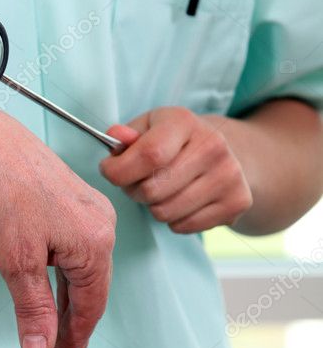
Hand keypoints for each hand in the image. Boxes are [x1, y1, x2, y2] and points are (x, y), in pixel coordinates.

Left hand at [0, 103, 115, 347]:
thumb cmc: (0, 191)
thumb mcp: (16, 259)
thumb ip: (33, 310)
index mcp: (95, 240)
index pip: (90, 306)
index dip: (75, 339)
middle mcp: (100, 222)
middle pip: (92, 287)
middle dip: (74, 322)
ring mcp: (88, 207)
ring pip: (82, 266)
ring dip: (69, 298)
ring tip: (55, 326)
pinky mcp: (70, 197)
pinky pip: (73, 246)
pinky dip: (62, 271)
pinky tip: (48, 282)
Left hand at [99, 107, 252, 233]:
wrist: (225, 152)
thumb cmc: (173, 142)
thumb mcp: (147, 128)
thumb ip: (125, 136)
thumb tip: (116, 136)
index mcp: (184, 122)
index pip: (149, 155)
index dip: (119, 171)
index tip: (109, 171)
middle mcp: (212, 145)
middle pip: (153, 189)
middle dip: (134, 191)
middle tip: (138, 183)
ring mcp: (229, 174)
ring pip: (165, 212)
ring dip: (153, 207)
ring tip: (161, 191)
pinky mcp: (238, 201)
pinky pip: (184, 226)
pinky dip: (174, 220)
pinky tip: (181, 202)